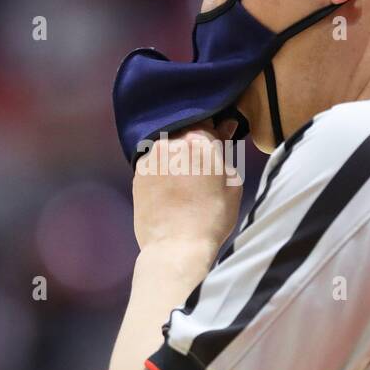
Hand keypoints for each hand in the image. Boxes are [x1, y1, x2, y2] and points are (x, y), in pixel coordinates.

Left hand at [132, 118, 242, 254]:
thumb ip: (226, 151)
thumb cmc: (212, 218)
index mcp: (199, 141)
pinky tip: (171, 190)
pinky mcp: (138, 173)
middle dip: (192, 144)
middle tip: (200, 168)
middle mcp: (171, 143)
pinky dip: (162, 170)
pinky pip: (153, 162)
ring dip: (175, 157)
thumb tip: (224, 127)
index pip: (207, 122)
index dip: (213, 132)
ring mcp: (151, 157)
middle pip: (184, 132)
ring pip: (167, 147)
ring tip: (184, 183)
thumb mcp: (232, 184)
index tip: (216, 144)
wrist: (177, 246)